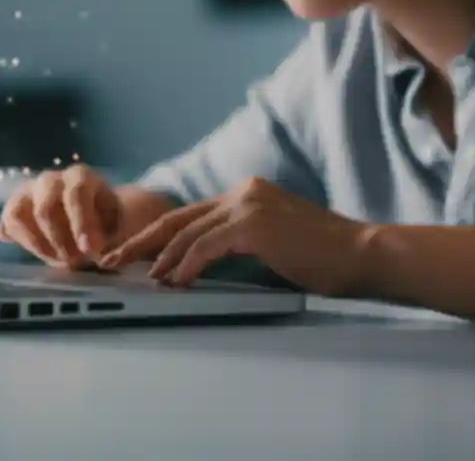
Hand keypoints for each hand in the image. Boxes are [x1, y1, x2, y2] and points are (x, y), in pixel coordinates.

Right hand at [0, 165, 127, 269]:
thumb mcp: (119, 228)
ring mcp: (28, 192)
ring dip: (37, 245)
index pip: (77, 193)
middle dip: (59, 242)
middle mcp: (51, 180)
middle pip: (45, 209)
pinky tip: (38, 251)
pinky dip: (19, 240)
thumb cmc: (107, 222)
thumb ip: (112, 239)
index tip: (91, 250)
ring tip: (56, 259)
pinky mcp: (14, 208)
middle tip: (74, 262)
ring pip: (17, 214)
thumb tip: (96, 253)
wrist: (93, 218)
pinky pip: (6, 223)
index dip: (82, 223)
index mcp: (81, 177)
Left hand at [98, 177, 374, 296]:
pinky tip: (173, 282)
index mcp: (245, 194)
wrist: (363, 255)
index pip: (189, 216)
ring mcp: (248, 205)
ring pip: (187, 232)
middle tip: (111, 259)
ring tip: (139, 278)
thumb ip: (236, 243)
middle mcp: (242, 192)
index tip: (131, 254)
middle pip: (177, 219)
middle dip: (140, 242)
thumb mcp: (272, 244)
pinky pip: (206, 246)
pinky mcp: (254, 224)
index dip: (156, 236)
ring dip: (158, 258)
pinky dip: (186, 265)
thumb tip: (197, 264)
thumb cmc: (323, 258)